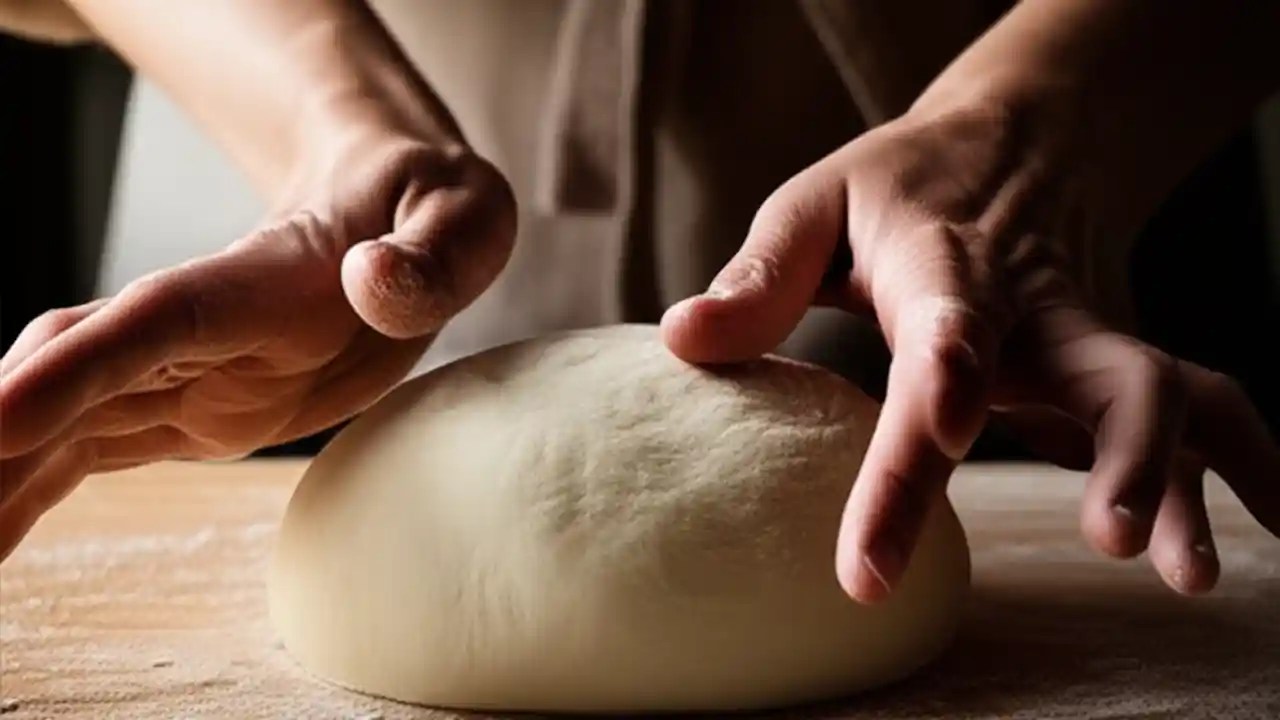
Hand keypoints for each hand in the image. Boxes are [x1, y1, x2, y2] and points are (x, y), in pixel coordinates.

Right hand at [0, 132, 515, 559]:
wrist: (386, 212)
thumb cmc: (429, 212)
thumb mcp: (465, 219)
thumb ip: (433, 257)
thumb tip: (377, 280)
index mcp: (256, 283)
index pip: (151, 321)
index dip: (74, 366)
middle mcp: (192, 328)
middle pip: (72, 378)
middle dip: (0, 436)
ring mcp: (177, 369)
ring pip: (62, 424)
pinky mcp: (179, 404)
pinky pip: (87, 451)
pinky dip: (28, 491)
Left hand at [661, 103, 1279, 601]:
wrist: (1008, 138)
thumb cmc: (894, 188)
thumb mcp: (813, 206)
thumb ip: (757, 277)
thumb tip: (680, 340)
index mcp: (948, 269)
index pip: (948, 330)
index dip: (951, 378)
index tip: (940, 435)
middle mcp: (1037, 310)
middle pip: (1101, 370)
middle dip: (1117, 452)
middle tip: (1105, 537)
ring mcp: (1087, 337)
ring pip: (1165, 395)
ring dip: (1183, 477)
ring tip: (1186, 570)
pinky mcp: (1112, 359)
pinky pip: (1198, 404)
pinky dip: (1240, 463)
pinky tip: (1257, 530)